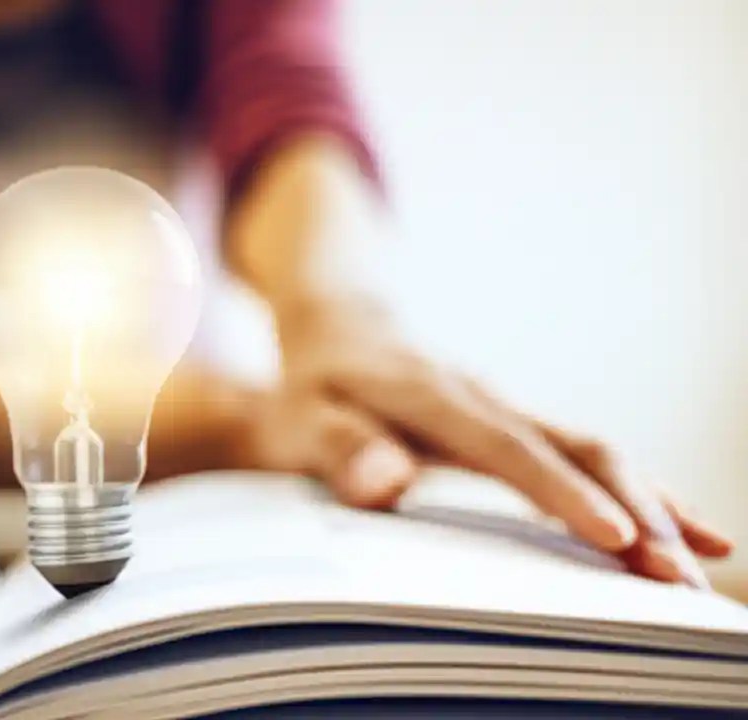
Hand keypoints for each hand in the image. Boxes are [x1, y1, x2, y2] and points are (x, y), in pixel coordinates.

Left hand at [245, 299, 733, 585]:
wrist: (341, 327)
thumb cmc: (314, 386)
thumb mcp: (301, 417)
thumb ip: (340, 448)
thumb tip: (388, 484)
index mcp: (431, 398)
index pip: (506, 449)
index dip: (562, 492)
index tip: (617, 538)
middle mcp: (485, 399)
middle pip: (574, 449)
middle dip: (635, 511)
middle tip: (683, 580)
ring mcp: (510, 409)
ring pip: (595, 452)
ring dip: (651, 507)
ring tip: (704, 567)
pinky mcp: (521, 424)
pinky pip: (588, 458)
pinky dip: (639, 493)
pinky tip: (685, 531)